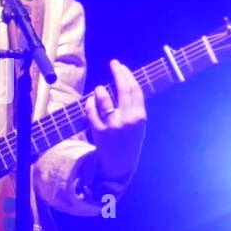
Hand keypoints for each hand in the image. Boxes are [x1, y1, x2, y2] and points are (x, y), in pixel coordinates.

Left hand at [82, 59, 146, 180]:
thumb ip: (134, 107)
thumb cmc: (129, 143)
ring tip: (99, 89)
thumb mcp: (138, 126)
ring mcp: (113, 125)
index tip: (122, 66)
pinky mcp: (99, 131)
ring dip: (100, 90)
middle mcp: (127, 120)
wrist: (120, 167)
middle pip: (122, 89)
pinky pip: (91, 111)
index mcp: (140, 117)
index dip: (127, 75)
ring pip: (104, 98)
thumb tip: (125, 84)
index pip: (135, 89)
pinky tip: (91, 101)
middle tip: (113, 63)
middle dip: (117, 73)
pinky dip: (90, 103)